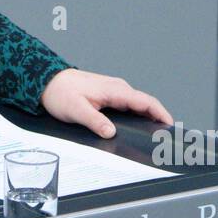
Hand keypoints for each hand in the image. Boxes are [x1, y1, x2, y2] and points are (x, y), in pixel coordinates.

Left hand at [38, 68, 173, 138]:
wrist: (48, 81)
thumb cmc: (61, 92)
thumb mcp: (76, 110)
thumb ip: (95, 122)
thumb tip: (111, 133)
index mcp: (115, 90)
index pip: (145, 101)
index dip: (160, 113)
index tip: (170, 125)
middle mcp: (118, 89)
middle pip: (145, 104)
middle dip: (158, 118)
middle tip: (165, 136)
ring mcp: (114, 91)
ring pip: (138, 105)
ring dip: (148, 117)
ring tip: (155, 133)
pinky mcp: (109, 95)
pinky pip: (129, 105)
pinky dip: (138, 114)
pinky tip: (137, 125)